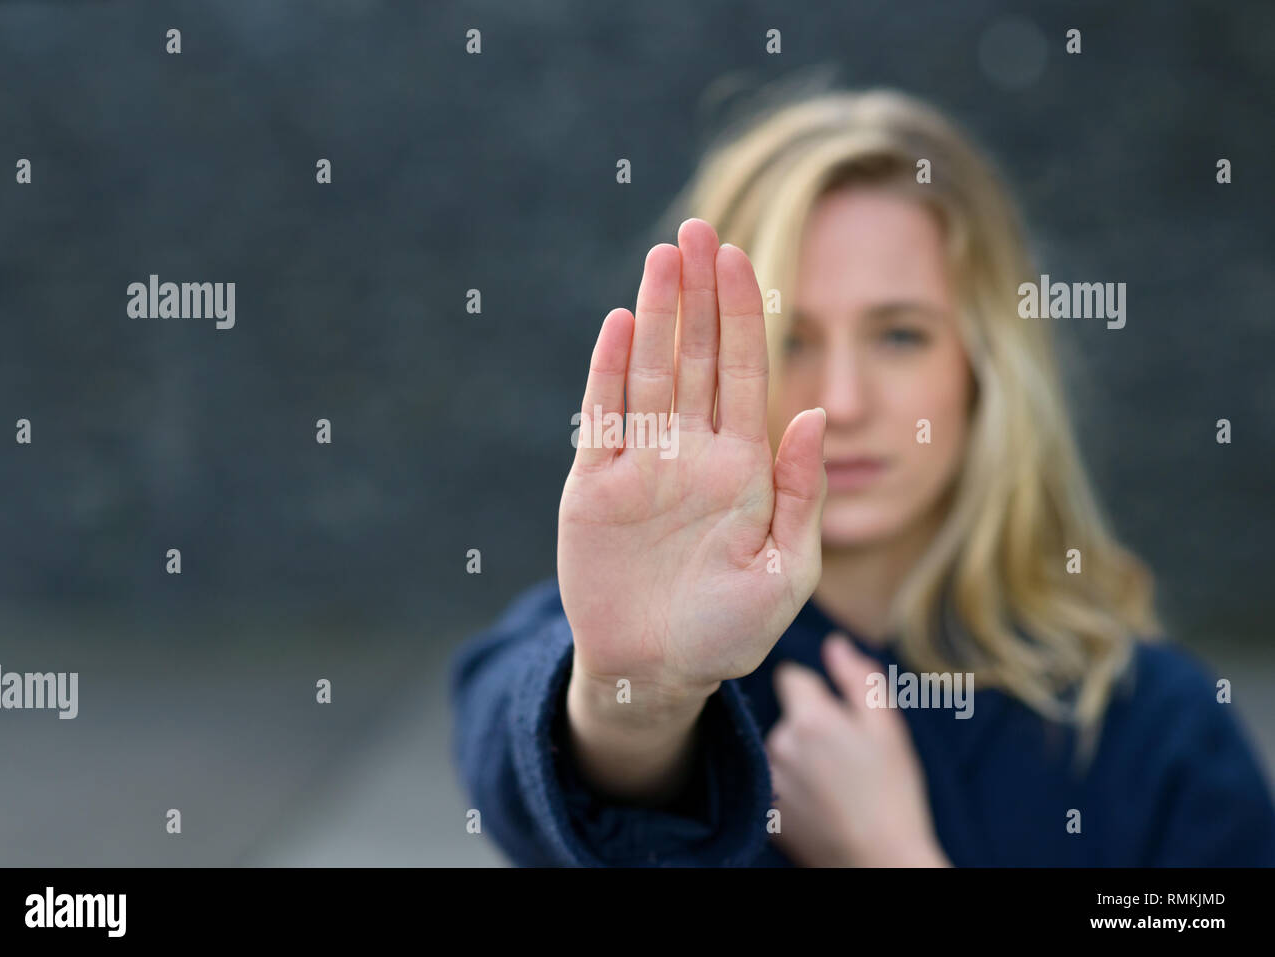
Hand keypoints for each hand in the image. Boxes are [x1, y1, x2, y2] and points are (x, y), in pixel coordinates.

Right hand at [558, 219, 827, 699]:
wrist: (656, 673)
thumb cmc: (729, 633)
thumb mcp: (787, 572)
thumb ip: (802, 495)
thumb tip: (813, 414)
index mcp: (744, 468)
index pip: (744, 372)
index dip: (742, 313)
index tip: (741, 255)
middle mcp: (692, 453)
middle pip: (695, 356)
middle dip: (698, 294)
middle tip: (697, 229)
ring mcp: (641, 466)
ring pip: (649, 373)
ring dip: (654, 316)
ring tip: (662, 257)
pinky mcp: (592, 487)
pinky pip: (601, 418)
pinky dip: (606, 372)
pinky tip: (617, 324)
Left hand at [767, 634, 950, 866]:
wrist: (878, 859)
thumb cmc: (892, 792)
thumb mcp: (887, 728)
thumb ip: (857, 679)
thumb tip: (833, 644)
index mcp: (808, 718)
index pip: (791, 676)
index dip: (817, 690)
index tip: (839, 714)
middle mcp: (778, 743)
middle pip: (788, 715)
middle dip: (812, 725)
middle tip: (847, 755)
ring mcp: (768, 778)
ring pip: (781, 747)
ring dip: (802, 755)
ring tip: (837, 783)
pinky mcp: (765, 808)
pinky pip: (775, 779)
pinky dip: (793, 785)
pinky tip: (821, 802)